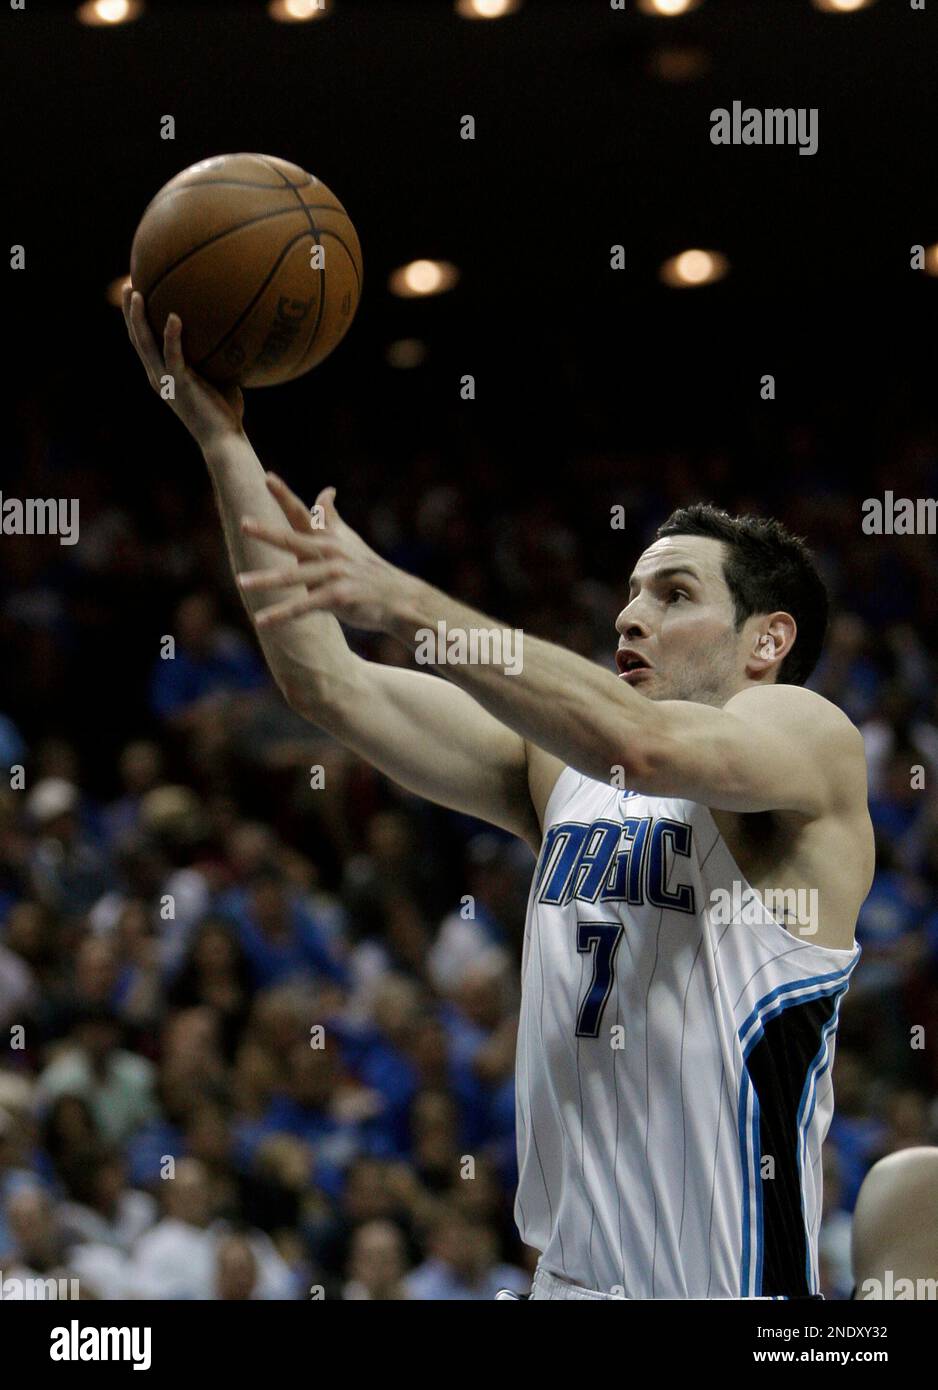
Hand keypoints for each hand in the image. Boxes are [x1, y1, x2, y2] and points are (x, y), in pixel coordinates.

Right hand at [122, 284, 244, 449]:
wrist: (223, 440)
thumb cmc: (225, 411)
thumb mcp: (218, 377)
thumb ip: (217, 355)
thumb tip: (234, 329)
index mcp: (162, 374)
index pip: (143, 343)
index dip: (135, 319)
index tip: (136, 293)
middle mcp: (158, 377)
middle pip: (136, 338)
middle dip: (129, 311)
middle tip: (129, 284)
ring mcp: (166, 381)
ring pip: (144, 345)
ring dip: (138, 318)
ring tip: (137, 293)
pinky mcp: (180, 386)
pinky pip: (173, 357)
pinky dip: (172, 336)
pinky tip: (175, 316)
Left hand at [237, 473, 410, 631]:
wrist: (398, 597)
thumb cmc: (368, 569)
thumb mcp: (349, 540)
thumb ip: (330, 519)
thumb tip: (325, 491)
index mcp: (329, 538)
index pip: (303, 513)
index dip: (285, 495)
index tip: (268, 477)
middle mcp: (331, 552)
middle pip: (293, 539)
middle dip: (268, 532)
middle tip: (244, 524)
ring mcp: (334, 574)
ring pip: (294, 576)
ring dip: (267, 580)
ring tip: (242, 581)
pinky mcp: (337, 598)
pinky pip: (303, 607)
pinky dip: (282, 614)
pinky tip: (261, 621)